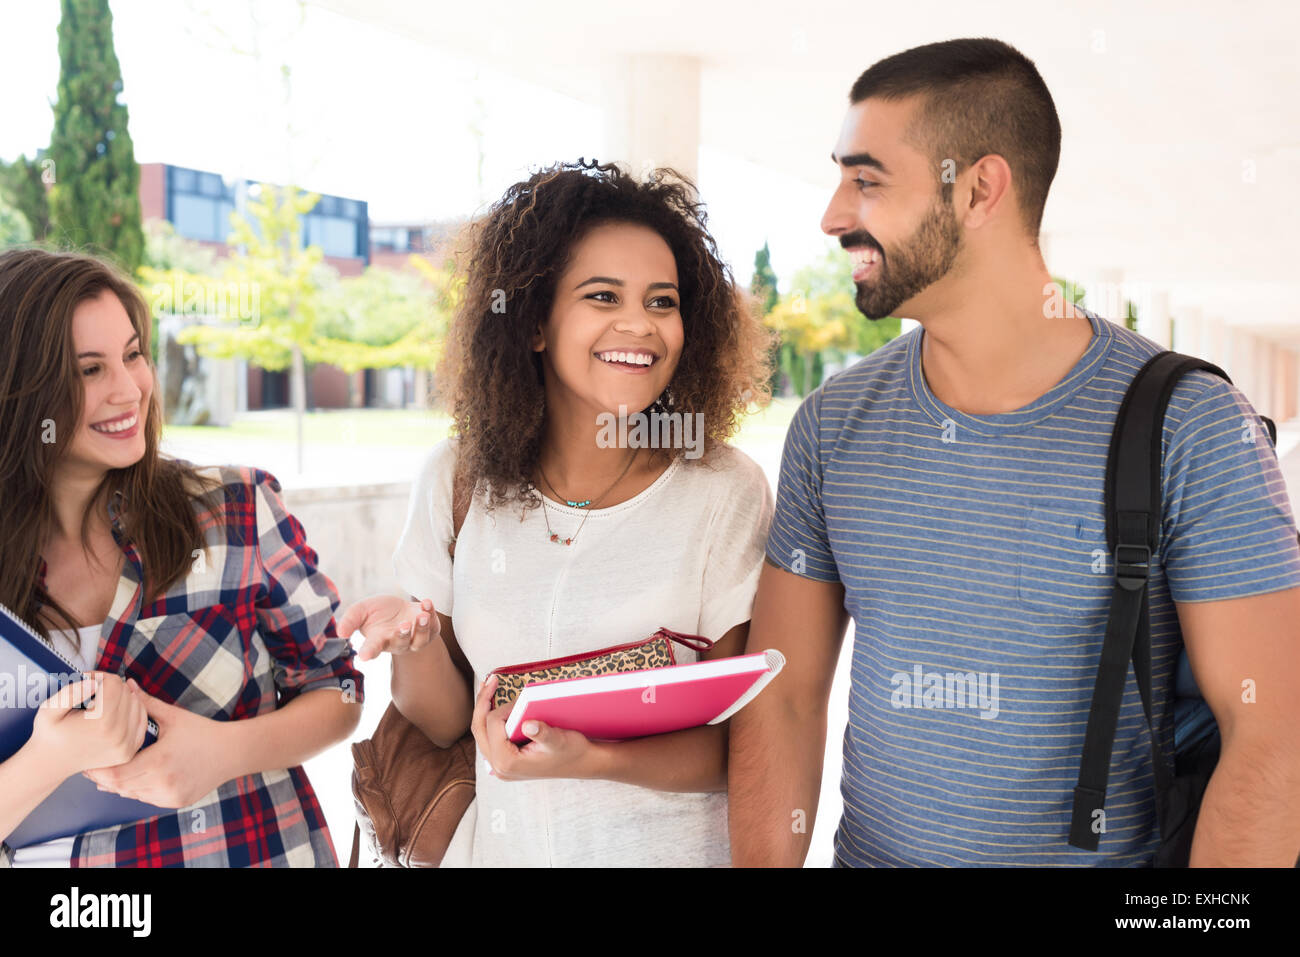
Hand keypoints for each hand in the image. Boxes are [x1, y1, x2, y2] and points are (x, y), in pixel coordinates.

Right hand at [31, 672, 148, 779]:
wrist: (50, 763)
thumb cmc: (49, 733)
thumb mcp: (49, 709)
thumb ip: (70, 693)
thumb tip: (93, 683)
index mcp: (101, 723)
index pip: (115, 683)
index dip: (100, 676)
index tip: (86, 679)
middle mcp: (119, 735)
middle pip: (126, 692)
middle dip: (110, 686)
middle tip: (92, 691)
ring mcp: (126, 745)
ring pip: (137, 703)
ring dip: (122, 698)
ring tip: (100, 703)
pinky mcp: (130, 751)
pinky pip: (142, 720)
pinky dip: (132, 710)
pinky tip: (116, 710)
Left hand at [83, 685, 232, 808]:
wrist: (233, 752)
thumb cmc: (202, 731)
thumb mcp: (174, 716)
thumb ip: (146, 703)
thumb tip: (125, 684)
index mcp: (159, 761)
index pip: (115, 775)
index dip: (98, 771)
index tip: (90, 761)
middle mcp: (163, 783)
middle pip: (120, 787)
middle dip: (105, 778)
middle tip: (94, 766)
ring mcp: (170, 795)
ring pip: (132, 795)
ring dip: (121, 784)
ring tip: (113, 770)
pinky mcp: (176, 802)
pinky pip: (147, 798)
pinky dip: (138, 789)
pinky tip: (138, 776)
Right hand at [336, 594, 437, 661]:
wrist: (397, 608)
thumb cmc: (376, 612)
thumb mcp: (359, 611)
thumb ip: (350, 621)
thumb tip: (340, 634)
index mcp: (378, 640)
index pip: (372, 648)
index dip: (368, 652)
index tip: (363, 656)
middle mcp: (397, 642)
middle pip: (401, 644)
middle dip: (403, 635)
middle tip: (402, 626)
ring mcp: (415, 638)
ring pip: (421, 640)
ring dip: (422, 628)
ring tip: (422, 615)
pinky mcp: (430, 629)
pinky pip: (434, 626)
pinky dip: (432, 614)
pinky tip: (426, 603)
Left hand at [470, 674, 596, 781]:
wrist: (582, 764)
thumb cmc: (572, 751)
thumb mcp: (559, 740)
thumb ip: (543, 733)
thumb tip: (528, 725)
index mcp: (507, 762)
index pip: (493, 725)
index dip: (505, 706)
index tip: (521, 698)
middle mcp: (498, 767)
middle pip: (479, 728)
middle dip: (483, 702)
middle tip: (490, 680)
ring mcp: (499, 765)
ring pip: (481, 732)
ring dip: (484, 709)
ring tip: (488, 688)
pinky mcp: (504, 760)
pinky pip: (489, 737)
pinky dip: (490, 719)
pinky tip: (494, 703)